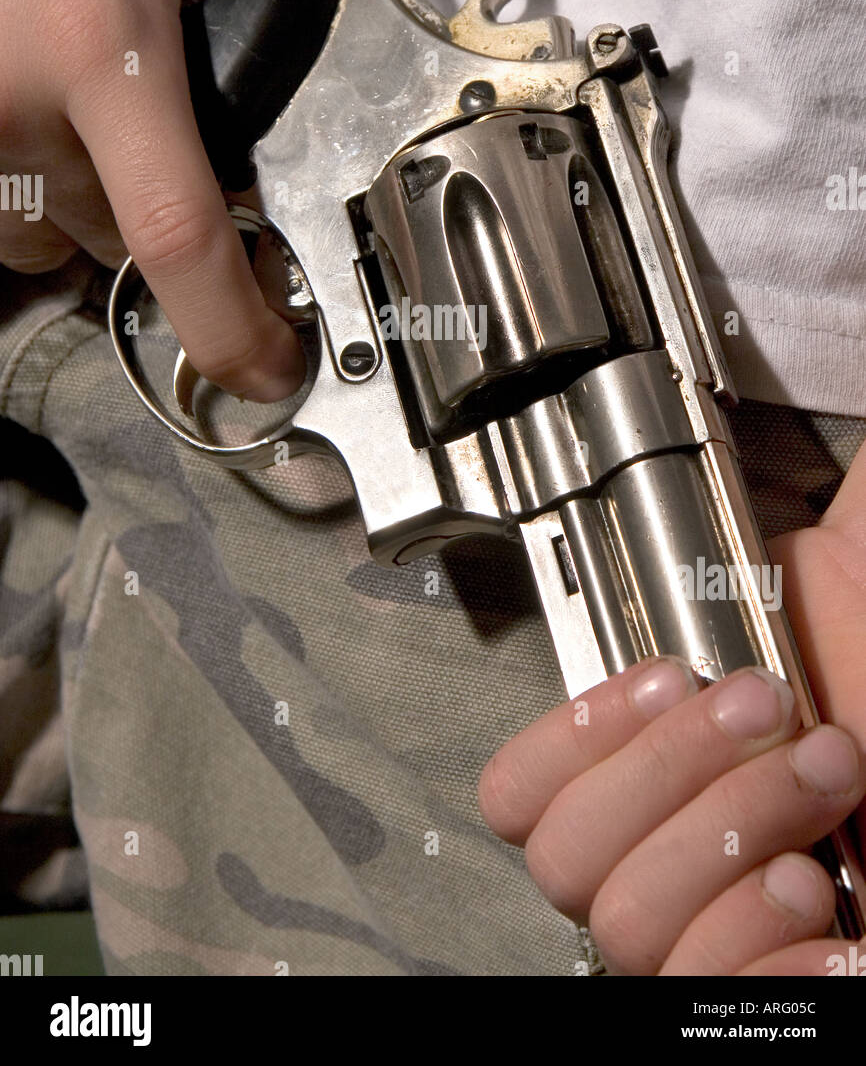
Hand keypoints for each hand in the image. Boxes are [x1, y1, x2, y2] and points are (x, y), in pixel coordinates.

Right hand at [0, 0, 323, 398]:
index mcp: (102, 50)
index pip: (175, 235)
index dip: (228, 328)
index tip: (267, 371)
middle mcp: (13, 103)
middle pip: (109, 242)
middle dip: (166, 230)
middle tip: (196, 168)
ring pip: (35, 232)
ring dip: (89, 209)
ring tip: (113, 130)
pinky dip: (28, 183)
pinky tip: (53, 117)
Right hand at [479, 441, 865, 974]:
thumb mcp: (854, 588)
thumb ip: (824, 523)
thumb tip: (803, 408)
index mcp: (654, 765)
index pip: (523, 785)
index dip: (573, 728)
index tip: (664, 669)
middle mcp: (663, 854)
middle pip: (568, 853)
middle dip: (669, 768)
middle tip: (770, 707)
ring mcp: (707, 931)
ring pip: (629, 924)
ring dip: (733, 837)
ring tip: (831, 784)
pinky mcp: (759, 988)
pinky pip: (703, 993)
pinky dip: (762, 954)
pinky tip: (832, 910)